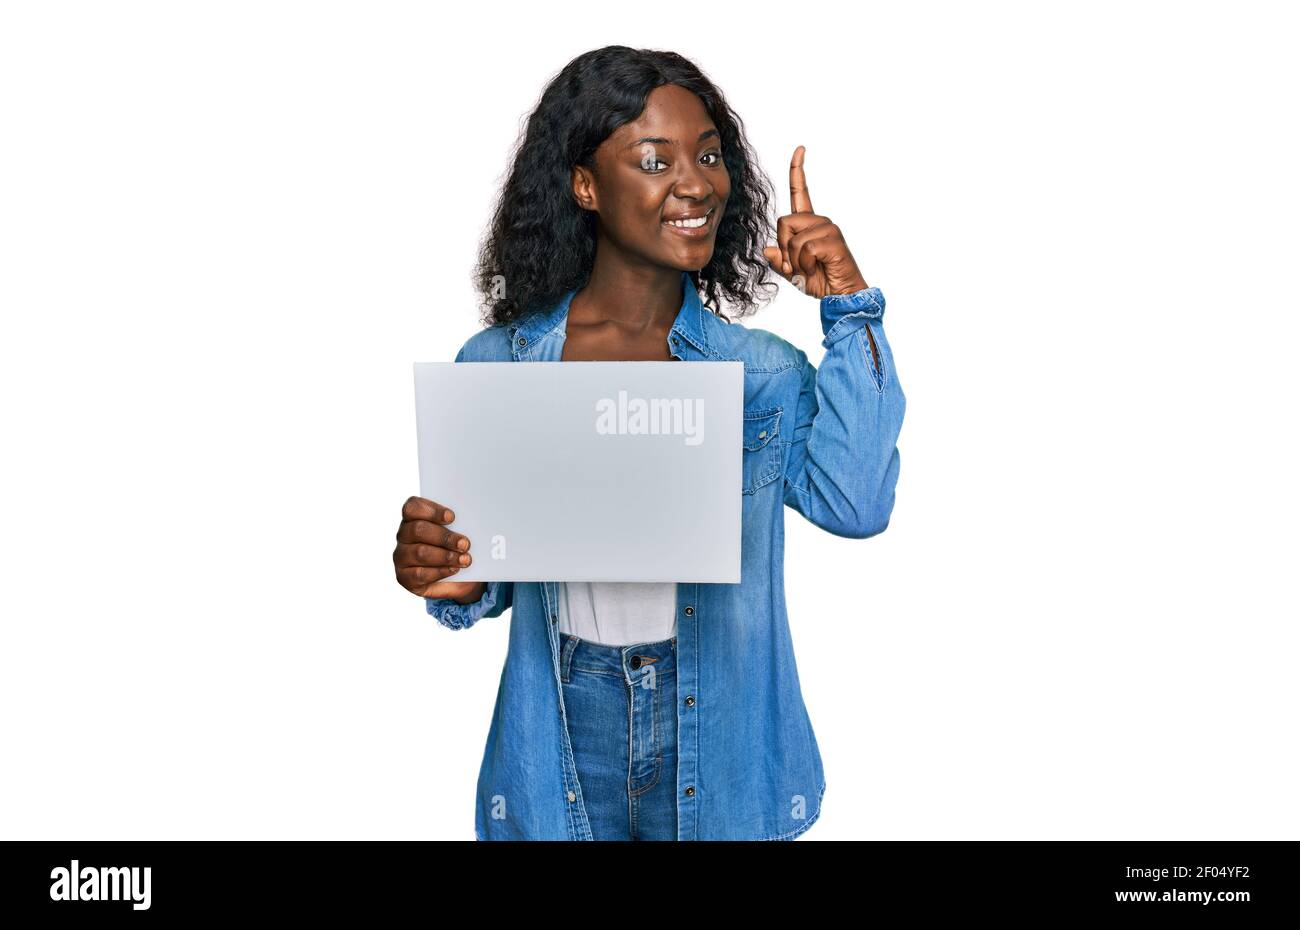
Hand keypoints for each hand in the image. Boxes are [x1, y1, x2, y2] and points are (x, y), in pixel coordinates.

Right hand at [393, 496, 484, 604]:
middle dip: (444, 536)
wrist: (457, 579)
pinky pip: (420, 573)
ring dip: (446, 556)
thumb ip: (459, 524)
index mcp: (412, 518)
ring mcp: (401, 557)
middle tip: (464, 543)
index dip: (431, 511)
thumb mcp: (459, 533)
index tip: (452, 517)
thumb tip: (470, 523)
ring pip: (420, 552)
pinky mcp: (404, 577)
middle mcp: (403, 535)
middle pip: (418, 529)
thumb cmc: (456, 549)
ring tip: (464, 559)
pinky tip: (454, 569)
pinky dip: (441, 571)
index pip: (412, 507)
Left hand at [762, 145, 869, 297]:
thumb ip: (779, 261)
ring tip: (809, 268)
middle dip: (783, 247)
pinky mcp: (833, 241)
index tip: (800, 149)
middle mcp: (820, 221)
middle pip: (783, 221)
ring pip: (793, 238)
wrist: (841, 296)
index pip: (800, 192)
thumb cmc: (820, 281)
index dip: (797, 170)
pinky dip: (804, 265)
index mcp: (809, 224)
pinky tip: (816, 269)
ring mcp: (828, 229)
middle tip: (796, 264)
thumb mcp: (792, 272)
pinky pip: (805, 249)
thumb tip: (767, 250)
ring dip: (794, 260)